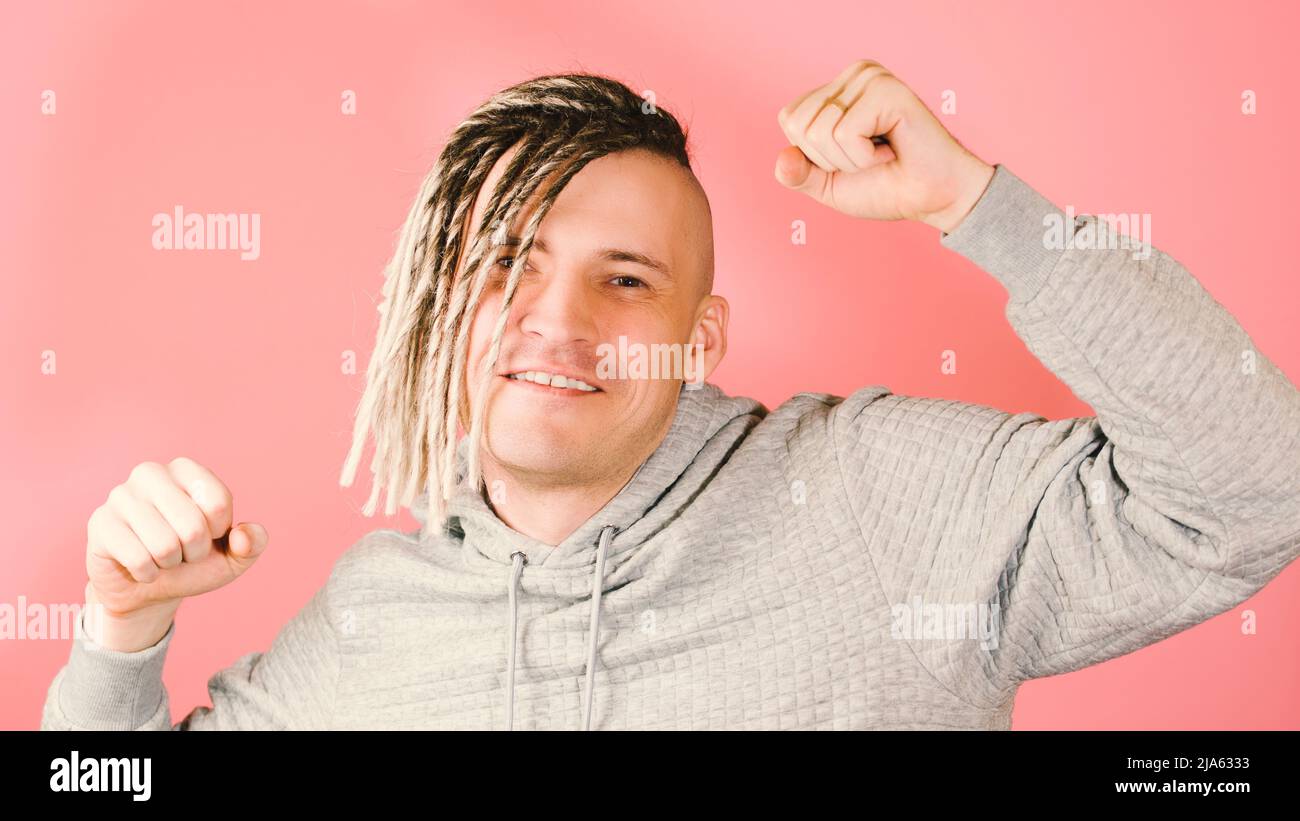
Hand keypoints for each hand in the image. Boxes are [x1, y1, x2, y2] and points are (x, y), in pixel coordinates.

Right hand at [83, 457, 268, 649]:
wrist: (147, 590)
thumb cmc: (192, 563)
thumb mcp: (233, 556)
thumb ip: (252, 542)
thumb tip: (244, 536)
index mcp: (186, 470)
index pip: (217, 503)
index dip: (218, 532)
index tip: (208, 535)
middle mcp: (151, 473)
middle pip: (193, 526)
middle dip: (194, 552)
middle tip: (182, 551)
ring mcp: (120, 496)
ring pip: (165, 546)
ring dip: (170, 564)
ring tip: (161, 557)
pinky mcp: (100, 523)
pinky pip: (139, 560)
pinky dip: (148, 574)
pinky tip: (140, 566)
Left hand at [775, 59, 994, 233]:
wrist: (929, 199)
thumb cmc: (884, 187)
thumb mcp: (827, 185)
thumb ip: (797, 174)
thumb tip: (782, 160)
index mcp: (836, 90)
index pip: (789, 119)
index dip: (812, 155)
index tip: (850, 158)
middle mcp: (853, 75)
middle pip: (800, 125)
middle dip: (830, 159)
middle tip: (869, 157)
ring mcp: (871, 78)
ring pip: (821, 130)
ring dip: (849, 160)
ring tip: (882, 153)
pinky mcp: (887, 90)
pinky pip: (845, 134)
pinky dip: (864, 157)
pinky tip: (892, 150)